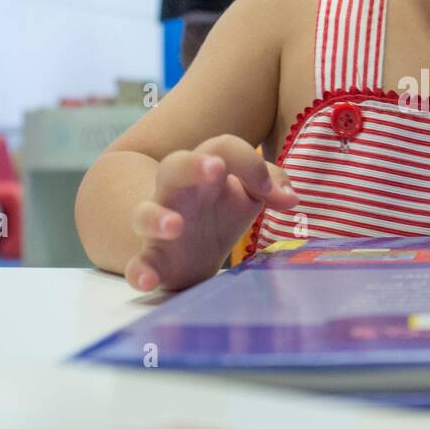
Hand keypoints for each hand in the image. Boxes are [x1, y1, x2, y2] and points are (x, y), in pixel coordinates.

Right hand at [124, 135, 297, 290]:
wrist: (187, 251)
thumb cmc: (220, 210)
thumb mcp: (250, 193)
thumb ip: (271, 184)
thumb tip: (291, 199)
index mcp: (206, 170)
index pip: (222, 148)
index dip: (247, 162)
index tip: (269, 192)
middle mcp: (178, 192)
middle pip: (175, 165)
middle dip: (193, 165)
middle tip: (214, 168)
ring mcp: (160, 225)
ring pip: (145, 213)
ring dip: (157, 217)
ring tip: (175, 225)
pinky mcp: (153, 259)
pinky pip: (138, 264)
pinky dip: (139, 272)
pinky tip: (147, 280)